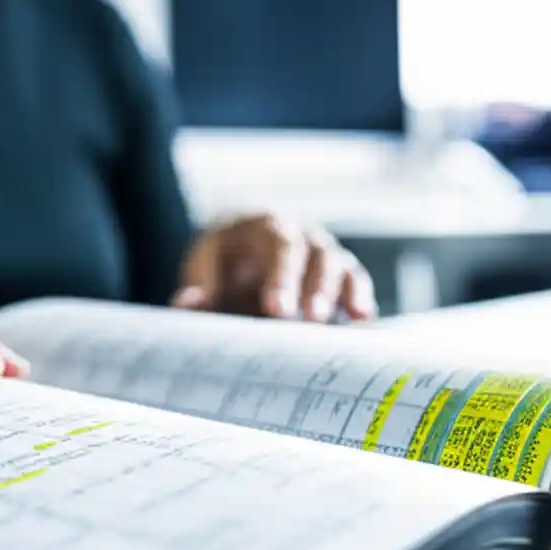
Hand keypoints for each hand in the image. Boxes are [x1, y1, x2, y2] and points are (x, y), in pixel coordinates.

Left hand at [172, 214, 375, 322]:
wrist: (245, 245)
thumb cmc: (225, 256)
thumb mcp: (206, 261)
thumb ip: (199, 282)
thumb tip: (187, 302)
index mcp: (267, 225)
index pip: (279, 245)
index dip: (281, 276)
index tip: (276, 309)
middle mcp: (302, 233)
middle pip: (316, 254)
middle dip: (315, 288)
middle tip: (311, 319)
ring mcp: (323, 252)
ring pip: (340, 266)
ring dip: (341, 294)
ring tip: (335, 324)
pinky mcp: (339, 272)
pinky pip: (355, 281)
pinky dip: (361, 299)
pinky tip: (363, 322)